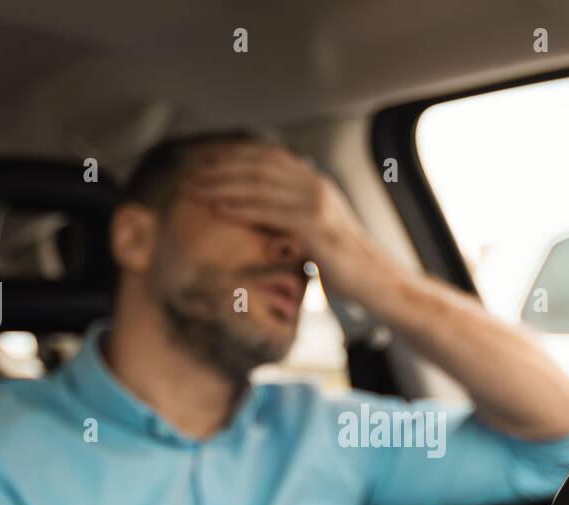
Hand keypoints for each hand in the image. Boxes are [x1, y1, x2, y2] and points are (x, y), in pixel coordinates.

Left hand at [185, 142, 388, 300]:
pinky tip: (217, 209)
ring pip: (260, 185)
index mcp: (316, 183)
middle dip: (220, 168)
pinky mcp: (316, 226)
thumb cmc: (345, 266)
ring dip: (222, 186)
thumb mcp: (315, 234)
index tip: (203, 162)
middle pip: (258, 165)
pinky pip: (270, 212)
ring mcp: (317, 203)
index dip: (232, 156)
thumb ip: (291, 219)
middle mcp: (316, 185)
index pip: (267, 157)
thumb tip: (262, 219)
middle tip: (190, 175)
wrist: (378, 283)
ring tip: (194, 190)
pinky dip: (241, 208)